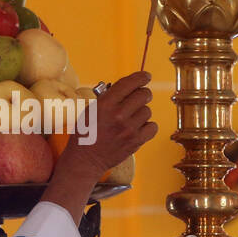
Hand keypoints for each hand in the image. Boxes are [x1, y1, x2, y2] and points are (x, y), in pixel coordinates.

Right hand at [42, 72, 157, 224]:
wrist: (85, 160)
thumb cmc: (85, 134)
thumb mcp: (91, 110)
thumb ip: (109, 98)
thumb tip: (128, 87)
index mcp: (105, 104)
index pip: (129, 83)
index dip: (141, 77)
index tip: (146, 76)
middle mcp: (119, 115)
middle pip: (144, 95)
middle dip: (143, 94)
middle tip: (139, 97)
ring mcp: (129, 129)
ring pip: (148, 111)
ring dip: (142, 112)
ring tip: (131, 118)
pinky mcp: (135, 142)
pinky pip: (152, 127)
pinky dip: (147, 126)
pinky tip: (138, 128)